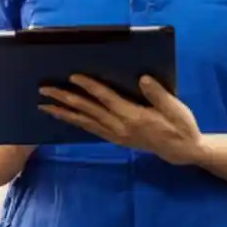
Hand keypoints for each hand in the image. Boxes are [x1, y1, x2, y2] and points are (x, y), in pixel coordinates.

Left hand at [38, 74, 205, 165]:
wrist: (182, 150)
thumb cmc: (180, 126)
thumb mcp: (175, 109)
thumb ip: (158, 94)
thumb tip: (143, 78)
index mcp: (134, 116)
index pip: (106, 98)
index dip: (89, 86)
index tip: (73, 76)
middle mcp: (120, 127)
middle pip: (88, 110)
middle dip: (65, 99)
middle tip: (44, 90)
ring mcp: (116, 135)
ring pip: (85, 122)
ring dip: (64, 113)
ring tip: (45, 106)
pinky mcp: (116, 139)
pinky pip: (91, 130)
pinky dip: (76, 123)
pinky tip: (66, 118)